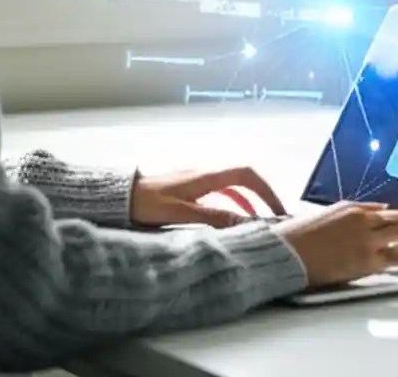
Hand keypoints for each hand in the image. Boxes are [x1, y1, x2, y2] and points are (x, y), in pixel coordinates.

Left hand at [130, 167, 287, 227]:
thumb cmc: (147, 203)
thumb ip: (215, 218)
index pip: (247, 175)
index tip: (279, 211)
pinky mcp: (187, 187)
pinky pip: (219, 192)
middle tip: (276, 217)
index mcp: (206, 176)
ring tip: (258, 223)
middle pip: (244, 178)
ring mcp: (196, 179)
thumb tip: (248, 223)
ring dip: (248, 201)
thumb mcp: (182, 214)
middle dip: (262, 196)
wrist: (118, 196)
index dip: (267, 191)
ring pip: (231, 186)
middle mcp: (204, 173)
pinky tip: (231, 219)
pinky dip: (232, 203)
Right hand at [273, 202, 397, 286]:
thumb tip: (359, 224)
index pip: (384, 211)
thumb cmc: (294, 239)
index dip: (396, 223)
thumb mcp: (320, 219)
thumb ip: (343, 220)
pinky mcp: (368, 260)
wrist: (285, 253)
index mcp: (350, 208)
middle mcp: (364, 218)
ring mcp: (368, 238)